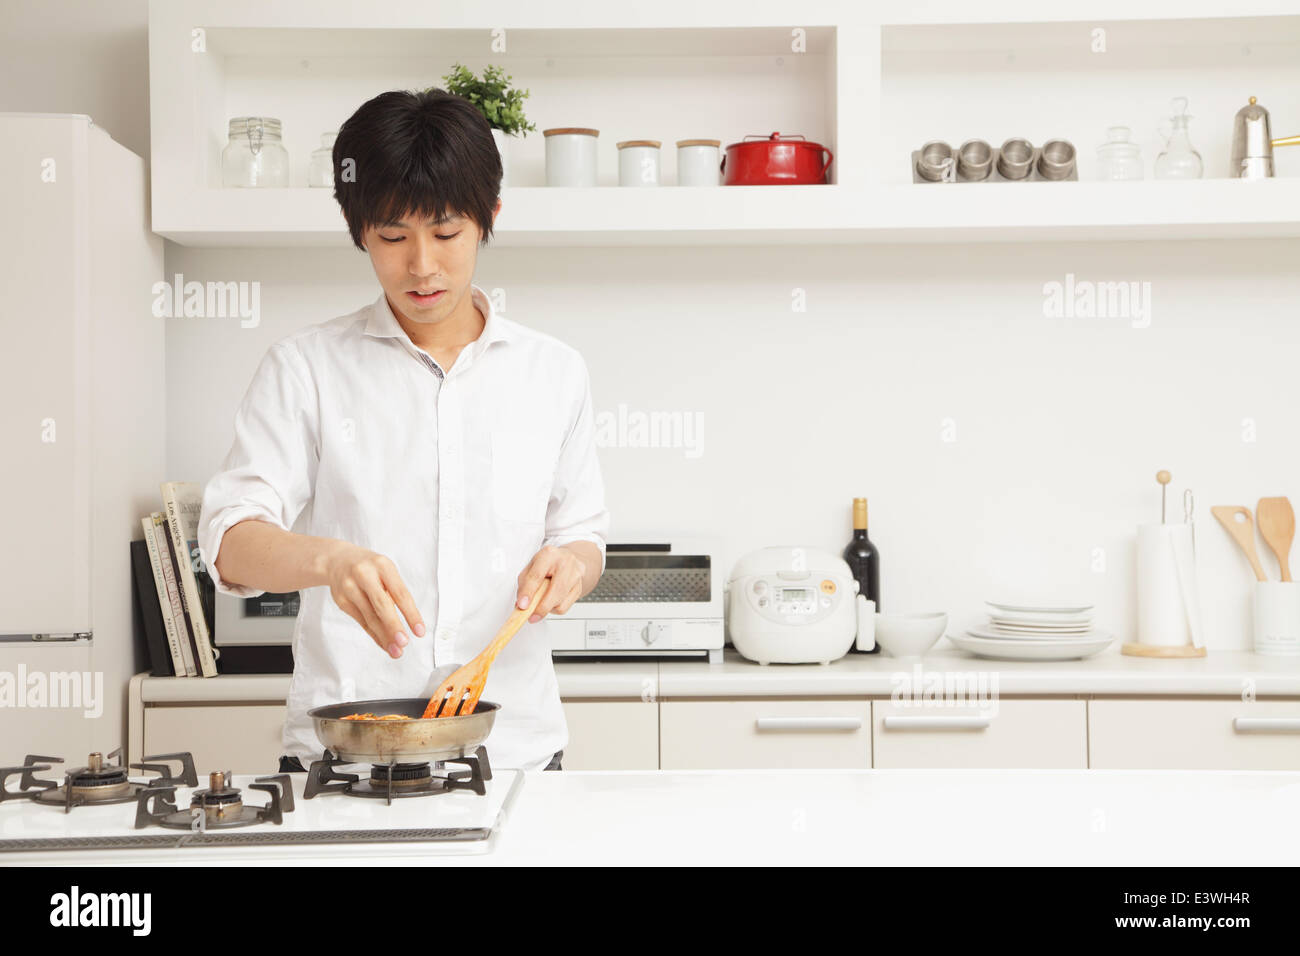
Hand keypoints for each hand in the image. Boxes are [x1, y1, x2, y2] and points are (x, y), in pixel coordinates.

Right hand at [323, 543, 424, 658]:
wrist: (338, 560)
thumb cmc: (370, 568)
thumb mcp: (385, 571)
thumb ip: (394, 594)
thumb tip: (408, 624)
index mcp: (382, 565)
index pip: (400, 593)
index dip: (411, 614)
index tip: (419, 631)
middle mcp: (364, 574)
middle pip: (382, 605)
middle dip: (394, 626)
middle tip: (404, 643)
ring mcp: (350, 588)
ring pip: (370, 617)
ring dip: (384, 636)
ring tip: (396, 650)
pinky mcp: (341, 600)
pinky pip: (361, 621)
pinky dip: (374, 634)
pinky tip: (384, 643)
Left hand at [516, 545, 586, 623]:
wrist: (568, 559)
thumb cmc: (547, 563)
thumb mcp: (531, 567)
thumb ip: (524, 584)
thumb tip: (522, 604)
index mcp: (549, 554)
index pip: (537, 576)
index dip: (528, 593)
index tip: (522, 606)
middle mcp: (566, 562)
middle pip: (554, 591)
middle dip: (541, 608)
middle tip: (531, 616)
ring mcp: (575, 575)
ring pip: (560, 603)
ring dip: (547, 608)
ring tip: (541, 602)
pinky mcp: (579, 587)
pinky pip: (565, 607)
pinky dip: (555, 608)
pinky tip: (551, 601)